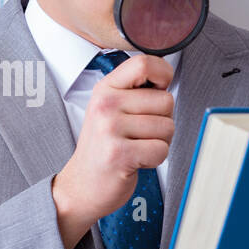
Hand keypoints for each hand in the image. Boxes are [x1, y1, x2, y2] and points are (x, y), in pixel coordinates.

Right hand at [51, 53, 174, 248]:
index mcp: (105, 89)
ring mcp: (110, 129)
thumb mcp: (109, 110)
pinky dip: (155, 160)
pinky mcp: (119, 154)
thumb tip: (165, 75)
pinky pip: (161, 150)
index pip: (144, 62)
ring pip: (167, 127)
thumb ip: (134, 91)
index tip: (159, 88)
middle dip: (162, 120)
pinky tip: (136, 161)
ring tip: (136, 147)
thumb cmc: (102, 148)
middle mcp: (106, 104)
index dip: (163, 74)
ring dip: (159, 142)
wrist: (80, 186)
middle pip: (166, 100)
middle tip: (139, 134)